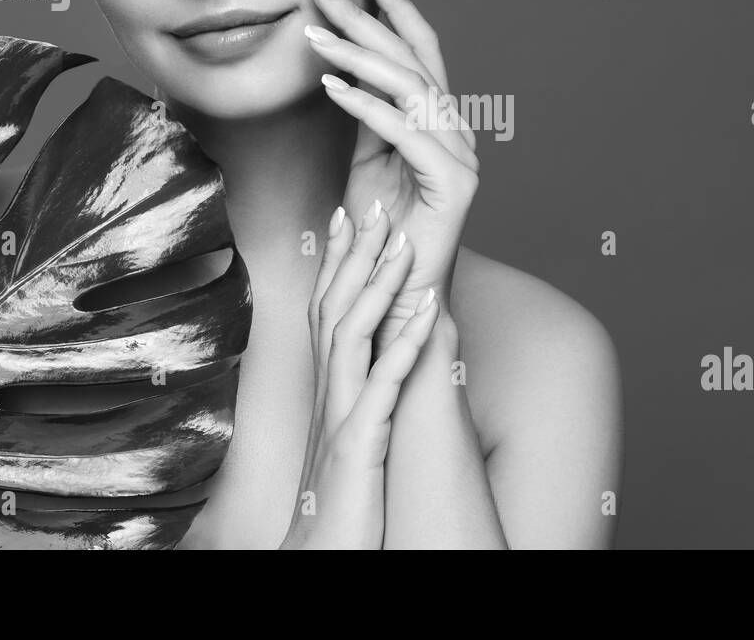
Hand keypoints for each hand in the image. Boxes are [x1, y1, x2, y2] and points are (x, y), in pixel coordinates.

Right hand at [280, 201, 438, 549]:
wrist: (322, 552)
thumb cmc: (338, 497)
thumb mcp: (348, 431)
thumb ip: (356, 392)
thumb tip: (372, 362)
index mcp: (327, 386)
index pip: (326, 308)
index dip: (336, 259)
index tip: (346, 213)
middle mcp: (328, 390)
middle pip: (334, 306)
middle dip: (355, 252)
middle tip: (372, 201)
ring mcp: (342, 412)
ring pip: (353, 332)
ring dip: (378, 282)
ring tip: (404, 239)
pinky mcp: (360, 441)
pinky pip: (385, 382)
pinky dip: (407, 340)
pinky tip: (431, 310)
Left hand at [304, 0, 479, 339]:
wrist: (399, 294)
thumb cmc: (380, 233)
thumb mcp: (366, 160)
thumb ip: (366, 114)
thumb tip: (343, 66)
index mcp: (438, 119)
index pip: (416, 48)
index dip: (391, 6)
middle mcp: (455, 129)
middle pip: (411, 56)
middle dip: (365, 15)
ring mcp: (461, 154)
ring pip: (408, 87)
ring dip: (357, 55)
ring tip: (314, 31)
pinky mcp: (455, 183)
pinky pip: (406, 132)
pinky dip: (368, 106)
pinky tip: (333, 88)